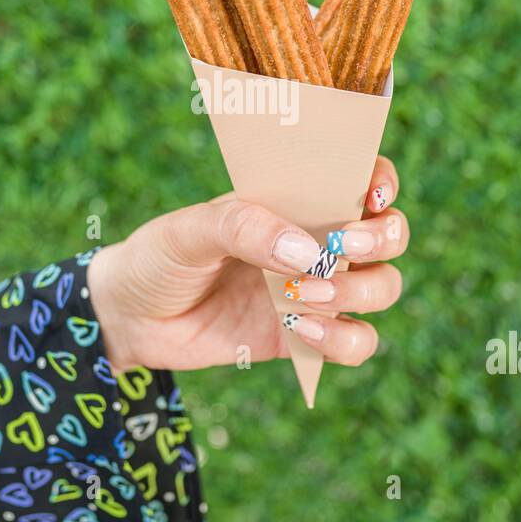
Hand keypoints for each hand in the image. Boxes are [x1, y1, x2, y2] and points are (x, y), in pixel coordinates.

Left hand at [87, 156, 407, 372]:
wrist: (131, 319)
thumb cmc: (159, 257)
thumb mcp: (188, 230)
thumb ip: (242, 227)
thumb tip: (306, 251)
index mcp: (295, 200)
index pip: (361, 178)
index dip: (382, 183)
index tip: (370, 198)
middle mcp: (317, 241)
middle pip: (389, 235)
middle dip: (382, 240)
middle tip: (339, 249)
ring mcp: (316, 290)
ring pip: (383, 288)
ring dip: (360, 292)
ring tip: (303, 297)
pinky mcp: (306, 337)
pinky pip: (356, 342)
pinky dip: (343, 339)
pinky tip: (299, 330)